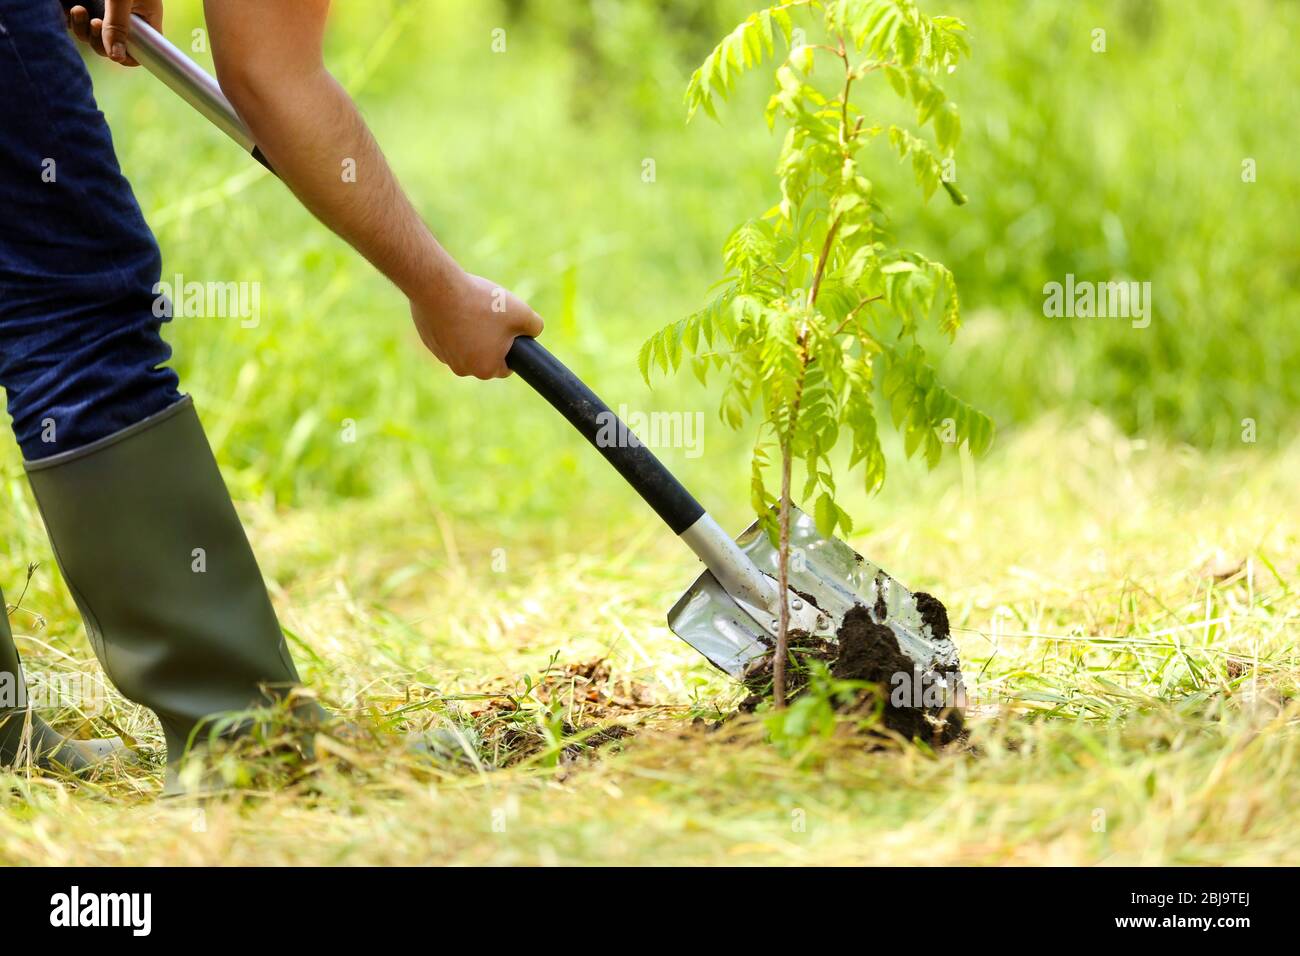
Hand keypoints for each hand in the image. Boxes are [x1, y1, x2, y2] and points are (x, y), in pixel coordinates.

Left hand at [67, 1, 162, 66]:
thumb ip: (118, 24)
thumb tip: (115, 58)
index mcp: (145, 21)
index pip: (141, 52)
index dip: (127, 57)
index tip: (115, 52)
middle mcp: (127, 20)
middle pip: (112, 47)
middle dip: (99, 40)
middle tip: (95, 22)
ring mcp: (107, 13)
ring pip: (92, 35)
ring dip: (82, 29)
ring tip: (79, 9)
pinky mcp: (89, 4)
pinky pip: (78, 22)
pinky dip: (71, 20)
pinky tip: (68, 9)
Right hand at [411, 273, 543, 379]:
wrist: (438, 288)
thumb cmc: (481, 303)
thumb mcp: (521, 312)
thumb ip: (535, 326)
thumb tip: (534, 332)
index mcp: (486, 369)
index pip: (506, 365)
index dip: (510, 346)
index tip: (507, 329)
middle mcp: (462, 369)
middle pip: (485, 357)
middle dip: (490, 340)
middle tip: (490, 315)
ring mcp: (443, 357)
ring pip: (465, 347)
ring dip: (471, 333)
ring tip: (472, 310)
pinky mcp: (429, 342)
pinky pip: (448, 337)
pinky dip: (453, 326)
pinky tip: (454, 308)